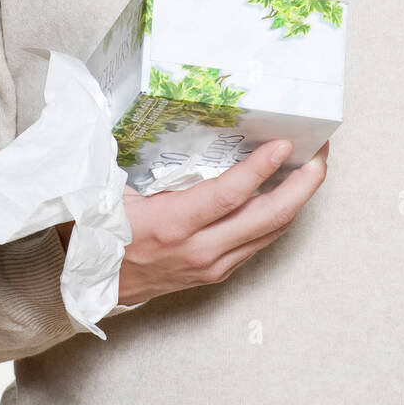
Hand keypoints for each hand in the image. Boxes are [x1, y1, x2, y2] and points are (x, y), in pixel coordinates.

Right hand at [85, 139, 328, 305]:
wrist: (84, 284)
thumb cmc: (97, 230)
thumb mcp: (112, 191)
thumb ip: (141, 162)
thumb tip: (165, 120)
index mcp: (173, 225)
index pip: (229, 196)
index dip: (260, 170)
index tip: (283, 145)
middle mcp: (200, 250)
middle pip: (267, 219)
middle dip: (302, 186)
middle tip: (319, 155)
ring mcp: (212, 266)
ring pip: (269, 234)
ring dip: (296, 201)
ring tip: (311, 169)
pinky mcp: (215, 273)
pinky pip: (257, 244)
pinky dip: (277, 218)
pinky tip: (286, 196)